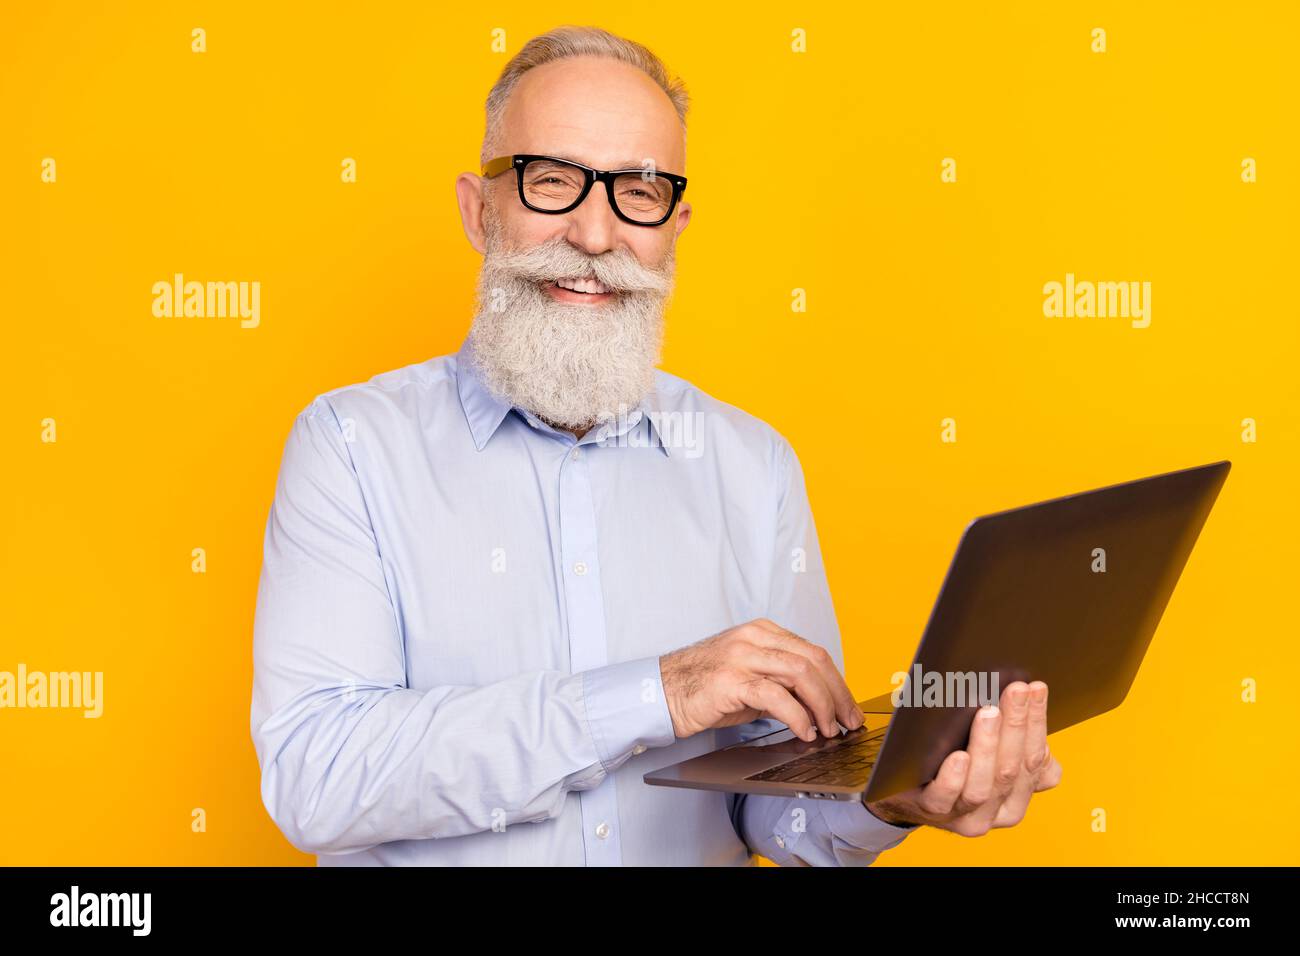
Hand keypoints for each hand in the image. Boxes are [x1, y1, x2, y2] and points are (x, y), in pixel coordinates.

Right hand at [659, 619, 863, 739]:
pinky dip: (798, 716)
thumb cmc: (704, 686)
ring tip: (829, 729)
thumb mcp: (749, 676)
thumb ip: (782, 682)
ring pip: (800, 674)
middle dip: (838, 695)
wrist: (661, 691)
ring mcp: (742, 656)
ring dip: (823, 706)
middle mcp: (754, 638)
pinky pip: (776, 696)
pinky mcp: (731, 680)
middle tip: (848, 721)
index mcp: (762, 631)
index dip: (838, 682)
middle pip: (814, 660)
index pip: (814, 652)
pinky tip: (804, 731)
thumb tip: (820, 705)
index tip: (849, 707)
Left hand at [865, 680, 1062, 833]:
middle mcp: (995, 812)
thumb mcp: (988, 755)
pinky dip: (954, 777)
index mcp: (1016, 798)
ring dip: (987, 746)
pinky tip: (958, 756)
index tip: (1036, 688)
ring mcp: (963, 815)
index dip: (1037, 723)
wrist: (904, 793)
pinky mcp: (930, 811)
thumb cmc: (950, 764)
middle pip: (1011, 770)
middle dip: (1016, 726)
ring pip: (982, 786)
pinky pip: (944, 798)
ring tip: (988, 713)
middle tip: (1015, 690)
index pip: (1035, 761)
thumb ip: (1012, 741)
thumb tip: (1030, 701)